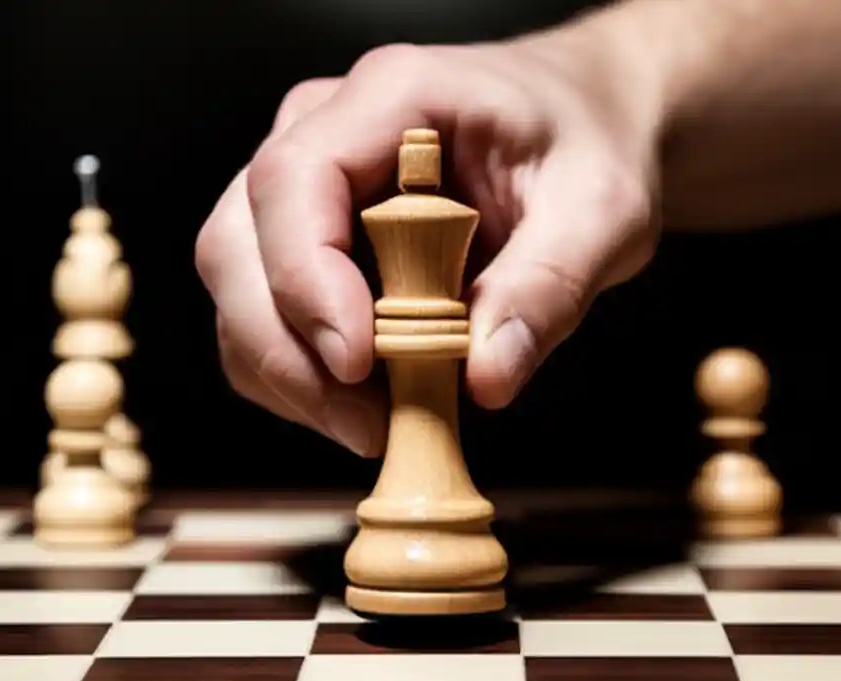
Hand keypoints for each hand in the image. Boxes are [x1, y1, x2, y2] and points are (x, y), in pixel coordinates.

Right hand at [195, 30, 661, 457]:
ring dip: (288, 372)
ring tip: (376, 422)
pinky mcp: (311, 236)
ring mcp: (308, 184)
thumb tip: (485, 380)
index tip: (357, 361)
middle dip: (285, 348)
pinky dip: (302, 373)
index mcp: (395, 98)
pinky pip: (267, 312)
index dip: (305, 278)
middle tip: (366, 422)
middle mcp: (326, 129)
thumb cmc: (589, 146)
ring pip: (239, 286)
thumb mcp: (603, 211)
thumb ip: (548, 288)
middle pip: (238, 242)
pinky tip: (368, 402)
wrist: (586, 125)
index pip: (296, 180)